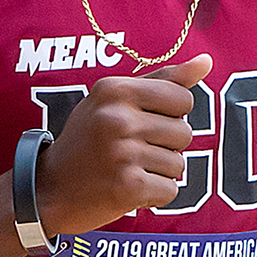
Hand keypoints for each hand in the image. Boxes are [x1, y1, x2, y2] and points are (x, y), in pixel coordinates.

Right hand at [35, 53, 211, 234]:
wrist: (49, 189)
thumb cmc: (89, 140)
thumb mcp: (114, 101)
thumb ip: (163, 80)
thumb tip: (206, 62)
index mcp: (114, 89)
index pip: (182, 98)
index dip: (171, 116)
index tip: (142, 124)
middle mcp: (117, 118)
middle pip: (184, 132)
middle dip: (166, 146)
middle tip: (130, 151)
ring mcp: (122, 153)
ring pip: (178, 164)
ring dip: (159, 172)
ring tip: (127, 170)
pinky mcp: (128, 187)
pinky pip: (171, 190)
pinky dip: (155, 195)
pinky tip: (128, 189)